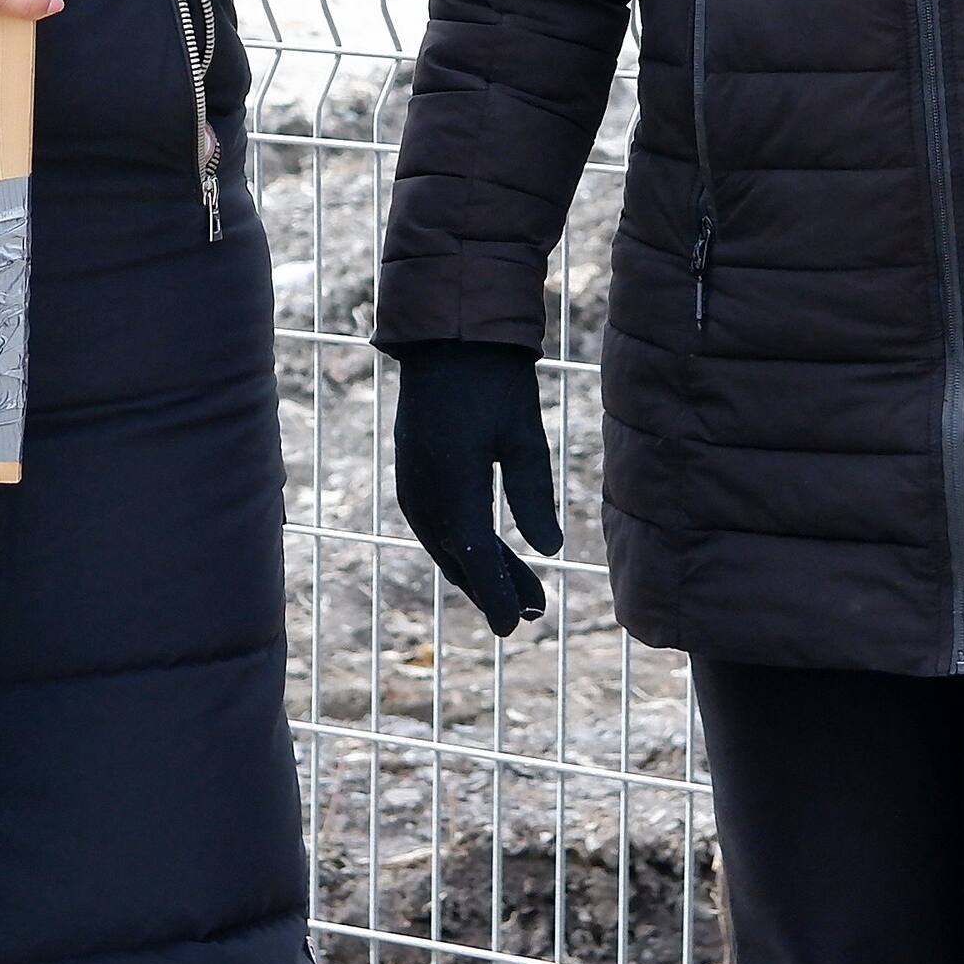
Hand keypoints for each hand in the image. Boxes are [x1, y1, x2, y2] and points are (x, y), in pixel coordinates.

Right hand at [388, 340, 564, 635]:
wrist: (447, 339)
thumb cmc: (493, 382)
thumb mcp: (524, 435)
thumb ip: (533, 495)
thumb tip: (550, 550)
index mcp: (453, 489)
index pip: (477, 559)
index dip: (497, 595)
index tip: (515, 624)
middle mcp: (424, 496)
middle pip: (460, 561)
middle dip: (495, 590)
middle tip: (533, 613)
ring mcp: (413, 487)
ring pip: (447, 547)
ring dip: (480, 572)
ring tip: (522, 595)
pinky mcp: (414, 477)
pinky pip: (438, 528)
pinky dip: (464, 548)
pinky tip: (489, 556)